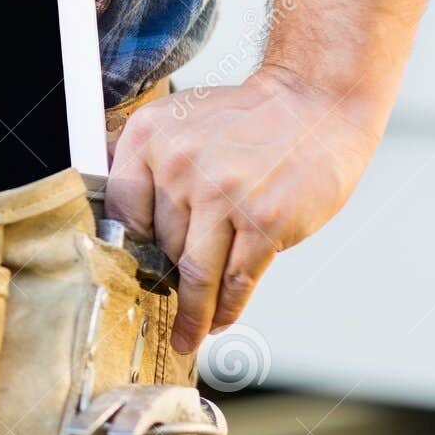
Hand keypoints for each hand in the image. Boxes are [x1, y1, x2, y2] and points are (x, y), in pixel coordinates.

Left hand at [106, 67, 383, 352]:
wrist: (317, 103)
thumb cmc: (248, 122)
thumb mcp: (180, 123)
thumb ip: (146, 166)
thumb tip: (118, 228)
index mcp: (150, 136)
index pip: (120, 212)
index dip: (127, 249)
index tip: (127, 276)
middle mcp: (181, 163)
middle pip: (159, 245)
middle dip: (167, 276)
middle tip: (171, 298)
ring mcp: (223, 193)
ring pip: (193, 273)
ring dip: (192, 312)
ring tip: (190, 331)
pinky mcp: (264, 221)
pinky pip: (234, 280)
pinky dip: (224, 308)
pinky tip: (219, 321)